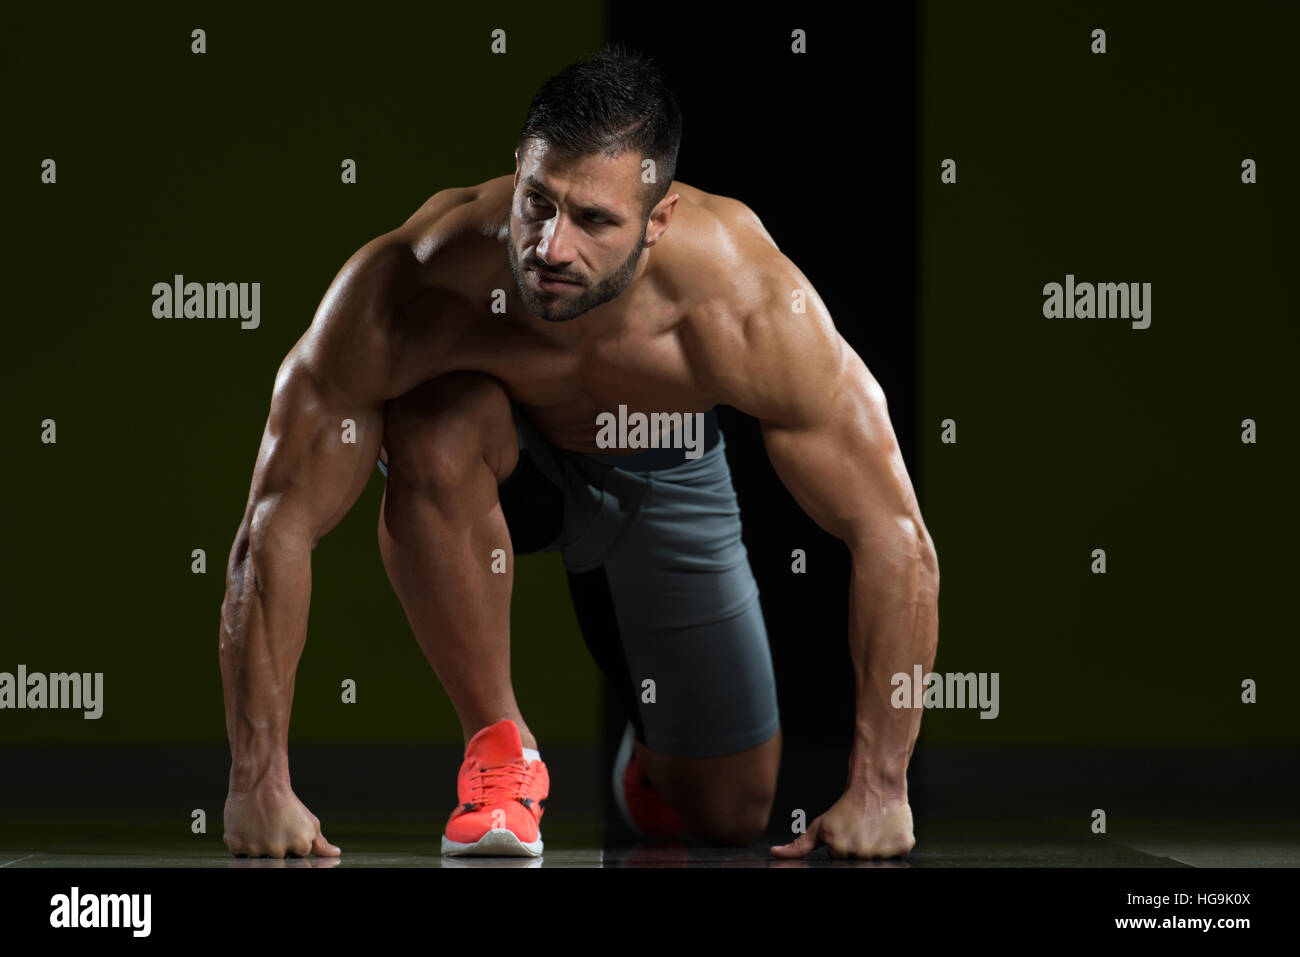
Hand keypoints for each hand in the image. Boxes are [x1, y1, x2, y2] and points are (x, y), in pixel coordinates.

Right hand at [223, 782, 339, 857]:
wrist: (260, 783)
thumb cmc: (286, 803)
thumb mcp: (309, 821)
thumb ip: (321, 843)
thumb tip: (335, 854)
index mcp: (301, 846)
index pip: (296, 857)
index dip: (291, 843)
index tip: (287, 830)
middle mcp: (279, 851)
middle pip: (277, 859)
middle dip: (275, 846)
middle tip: (273, 827)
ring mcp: (257, 850)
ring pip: (258, 857)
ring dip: (258, 845)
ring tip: (261, 826)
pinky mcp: (237, 846)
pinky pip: (240, 853)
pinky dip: (243, 843)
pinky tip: (248, 827)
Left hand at [769, 790, 914, 859]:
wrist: (876, 785)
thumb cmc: (847, 806)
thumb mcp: (821, 826)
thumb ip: (799, 845)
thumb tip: (775, 854)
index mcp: (839, 850)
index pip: (841, 860)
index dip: (844, 847)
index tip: (847, 834)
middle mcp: (860, 854)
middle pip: (860, 861)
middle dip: (860, 850)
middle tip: (861, 831)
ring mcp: (883, 852)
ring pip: (879, 859)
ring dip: (877, 847)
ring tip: (873, 829)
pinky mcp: (903, 847)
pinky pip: (898, 854)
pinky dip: (894, 845)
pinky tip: (886, 831)